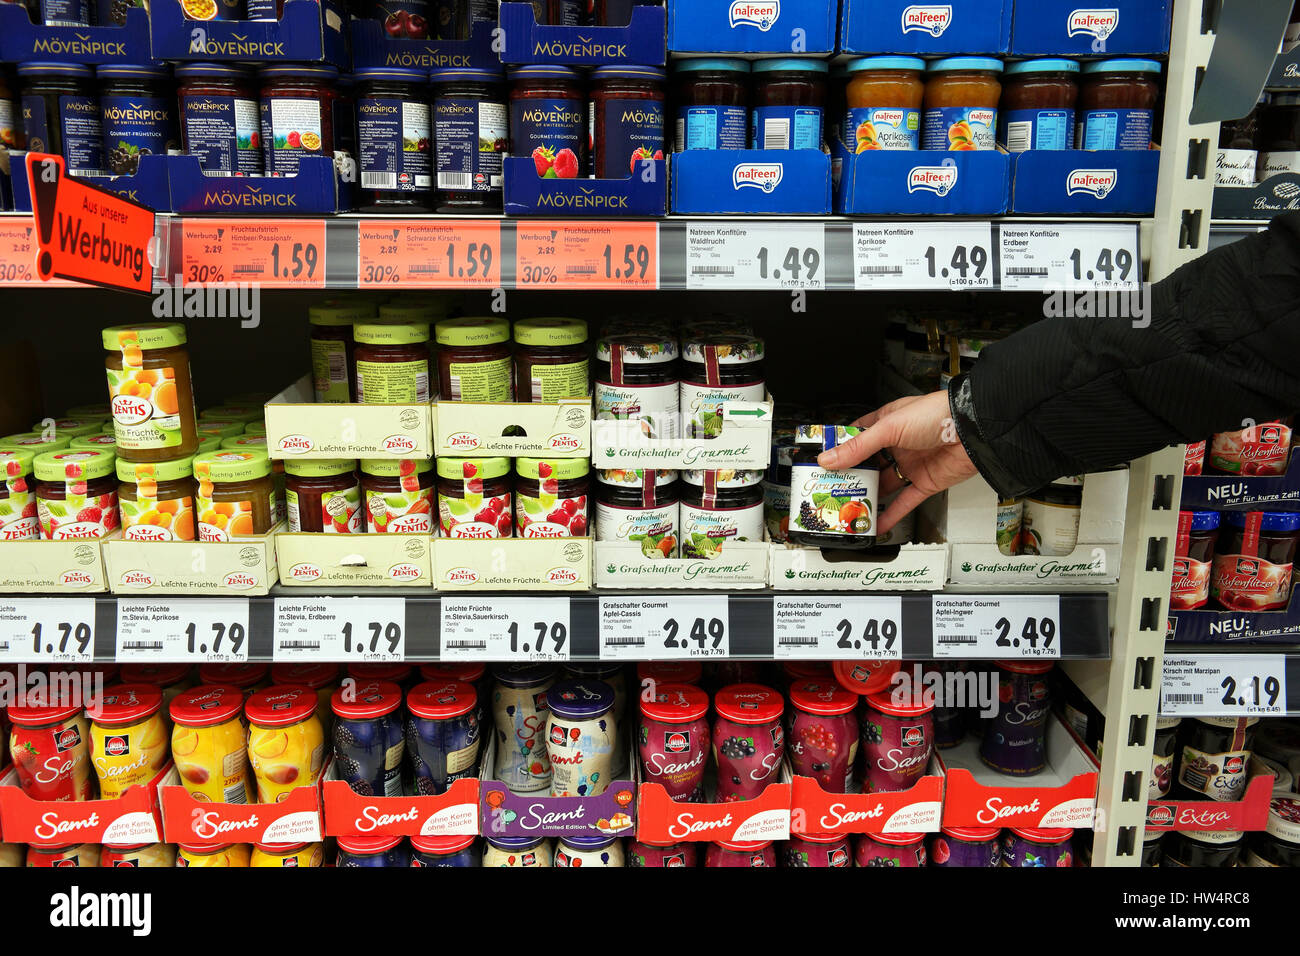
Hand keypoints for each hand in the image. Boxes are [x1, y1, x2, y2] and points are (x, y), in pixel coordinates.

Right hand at [816, 390, 978, 533]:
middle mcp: (899, 444)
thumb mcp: (890, 427)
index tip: (822, 462)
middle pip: (869, 464)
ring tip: (848, 508)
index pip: (857, 436)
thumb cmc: (937, 414)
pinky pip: (905, 502)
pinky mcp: (926, 483)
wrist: (975, 430)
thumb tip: (829, 459)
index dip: (840, 449)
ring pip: (885, 485)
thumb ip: (859, 447)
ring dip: (868, 497)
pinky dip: (891, 514)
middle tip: (831, 490)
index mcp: (888, 423)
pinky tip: (877, 523)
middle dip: (851, 477)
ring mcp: (911, 464)